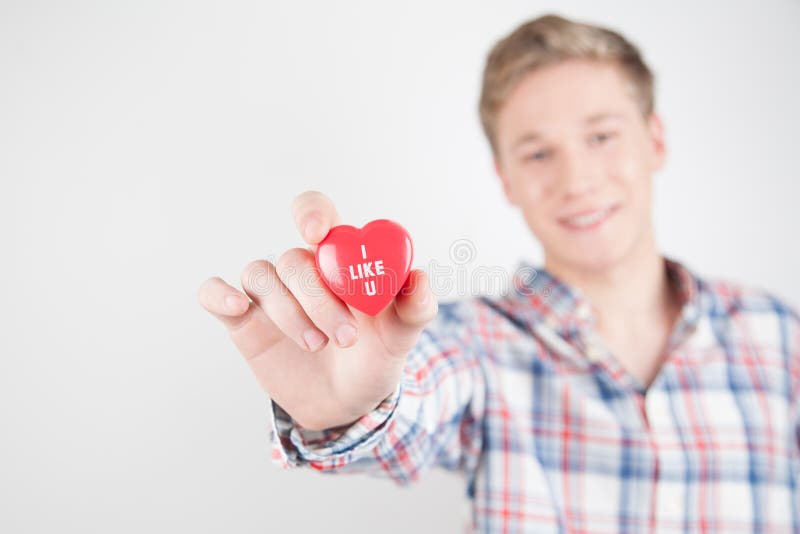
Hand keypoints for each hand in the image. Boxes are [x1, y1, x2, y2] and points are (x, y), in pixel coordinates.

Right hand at [198, 191, 437, 429]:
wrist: (348, 402)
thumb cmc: (374, 356)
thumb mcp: (401, 336)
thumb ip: (414, 307)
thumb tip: (419, 279)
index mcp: (337, 258)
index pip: (316, 213)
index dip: (311, 214)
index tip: (317, 235)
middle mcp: (300, 270)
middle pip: (292, 259)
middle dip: (317, 297)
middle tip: (345, 336)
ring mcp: (269, 295)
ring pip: (260, 276)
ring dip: (288, 311)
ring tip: (318, 344)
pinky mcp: (242, 321)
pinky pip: (214, 294)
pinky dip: (219, 295)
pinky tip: (237, 308)